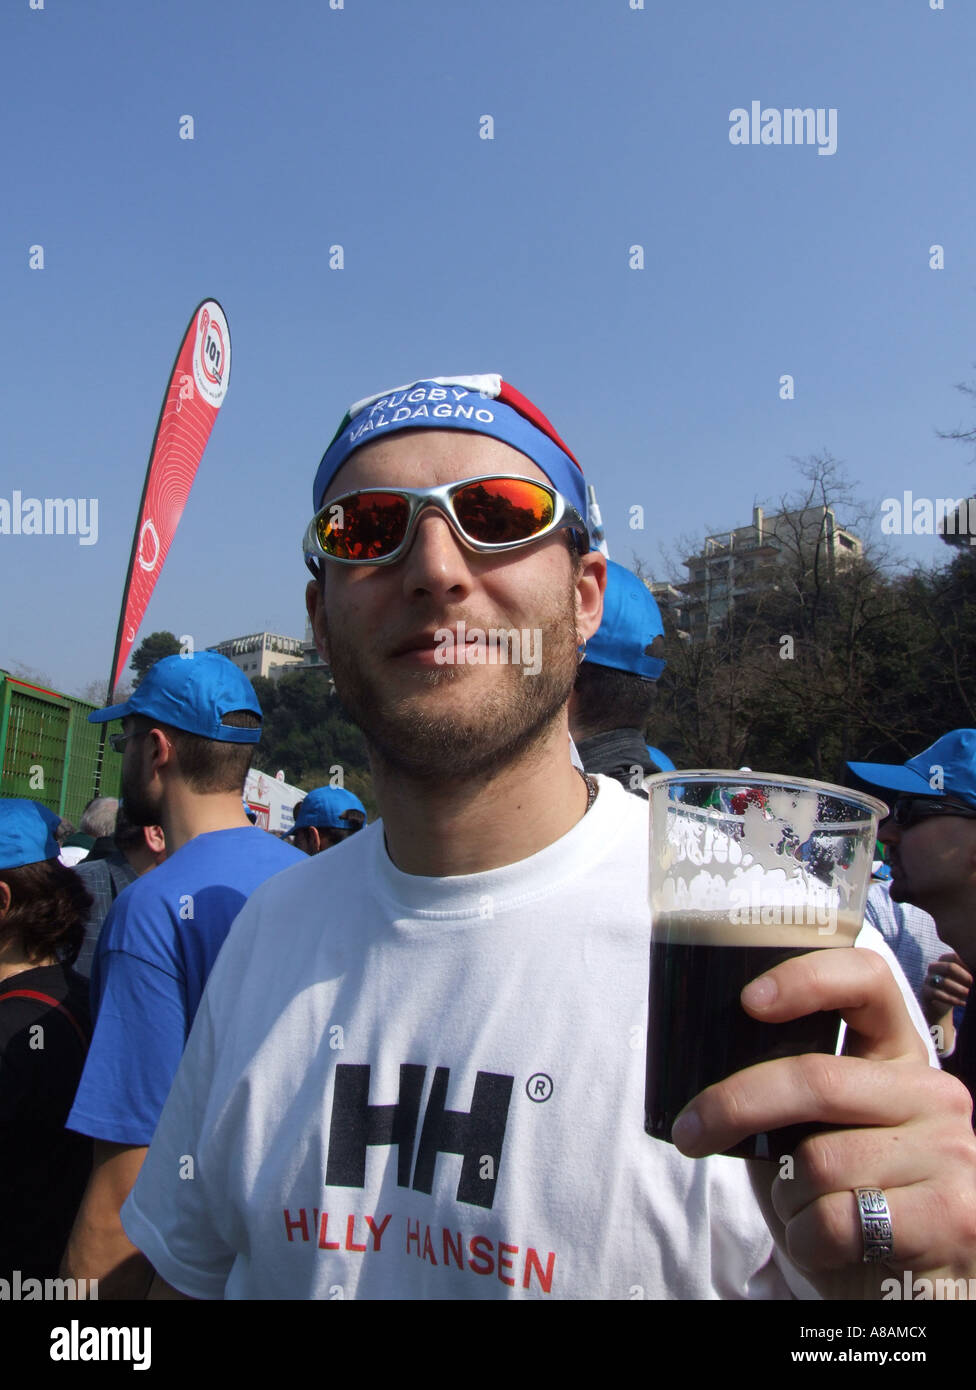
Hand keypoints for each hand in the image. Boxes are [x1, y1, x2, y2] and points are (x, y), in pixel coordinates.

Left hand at [670, 948, 975, 1297]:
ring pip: (819, 1160)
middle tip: (690, 1130)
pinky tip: (828, 1246)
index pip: (867, 981)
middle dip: (737, 1103)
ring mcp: (950, 1152)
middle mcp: (935, 1093)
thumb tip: (695, 1055)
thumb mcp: (814, 1131)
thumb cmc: (843, 1199)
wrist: (900, 1290)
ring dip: (787, 1197)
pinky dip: (808, 1240)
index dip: (807, 978)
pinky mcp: (951, 1215)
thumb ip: (788, 1091)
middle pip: (816, 1078)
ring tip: (809, 1212)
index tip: (749, 1000)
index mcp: (899, 1057)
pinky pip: (838, 1218)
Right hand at [922, 953, 971, 1024]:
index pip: (955, 957)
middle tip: (973, 984)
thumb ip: (969, 974)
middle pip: (950, 967)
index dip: (967, 966)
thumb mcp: (964, 980)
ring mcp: (928, 979)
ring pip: (944, 982)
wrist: (941, 1008)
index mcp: (944, 960)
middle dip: (965, 977)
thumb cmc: (957, 990)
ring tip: (969, 995)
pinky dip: (953, 999)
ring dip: (960, 990)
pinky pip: (937, 994)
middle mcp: (934, 967)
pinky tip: (963, 1004)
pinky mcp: (925, 992)